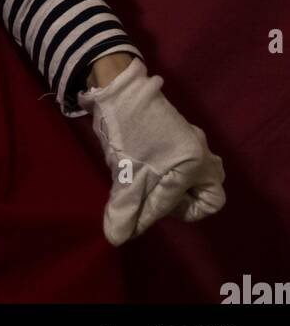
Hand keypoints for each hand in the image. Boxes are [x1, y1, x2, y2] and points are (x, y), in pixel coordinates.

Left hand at [77, 57, 225, 246]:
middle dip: (186, 201)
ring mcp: (192, 139)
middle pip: (209, 192)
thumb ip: (126, 210)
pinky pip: (185, 162)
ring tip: (148, 182)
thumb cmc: (129, 132)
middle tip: (159, 196)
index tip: (135, 212)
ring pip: (196, 176)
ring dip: (175, 186)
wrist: (119, 87)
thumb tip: (116, 239)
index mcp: (196, 164)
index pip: (182, 205)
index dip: (156, 214)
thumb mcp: (127, 177)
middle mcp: (201, 152)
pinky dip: (170, 172)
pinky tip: (144, 168)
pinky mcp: (179, 132)